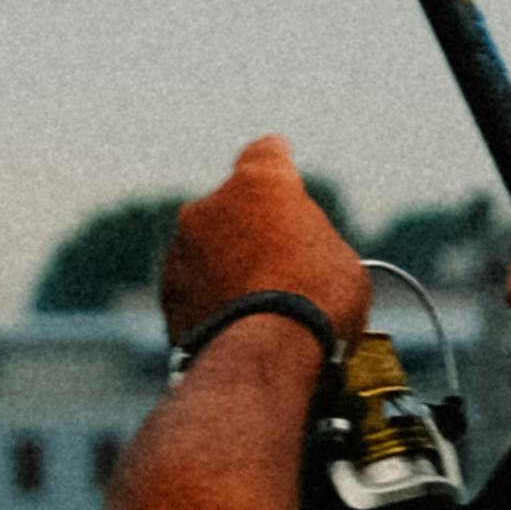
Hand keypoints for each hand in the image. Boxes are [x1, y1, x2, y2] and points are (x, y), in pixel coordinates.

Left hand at [161, 138, 369, 359]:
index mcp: (260, 183)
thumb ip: (313, 244)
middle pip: (233, 210)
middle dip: (251, 231)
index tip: (282, 169)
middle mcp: (210, 205)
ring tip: (258, 308)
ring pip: (207, 251)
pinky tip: (237, 328)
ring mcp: (181, 250)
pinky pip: (194, 290)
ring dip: (226, 268)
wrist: (265, 355)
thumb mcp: (342, 263)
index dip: (278, 164)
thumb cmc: (317, 301)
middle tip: (281, 266)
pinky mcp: (168, 294)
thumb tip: (305, 260)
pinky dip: (210, 302)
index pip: (266, 154)